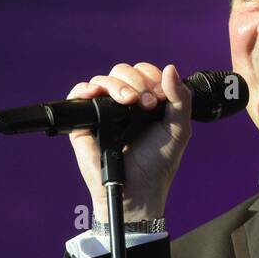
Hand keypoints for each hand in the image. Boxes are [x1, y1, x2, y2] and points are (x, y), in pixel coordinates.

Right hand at [67, 63, 192, 221]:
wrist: (137, 189)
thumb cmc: (157, 163)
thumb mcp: (178, 129)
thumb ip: (180, 99)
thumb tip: (171, 68)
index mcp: (146, 100)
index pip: (145, 72)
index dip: (152, 77)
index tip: (160, 97)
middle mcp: (124, 103)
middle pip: (123, 71)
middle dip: (137, 81)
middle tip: (147, 103)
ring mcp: (104, 110)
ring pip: (104, 79)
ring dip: (118, 85)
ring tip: (130, 102)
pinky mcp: (84, 121)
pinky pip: (78, 94)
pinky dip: (85, 89)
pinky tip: (96, 93)